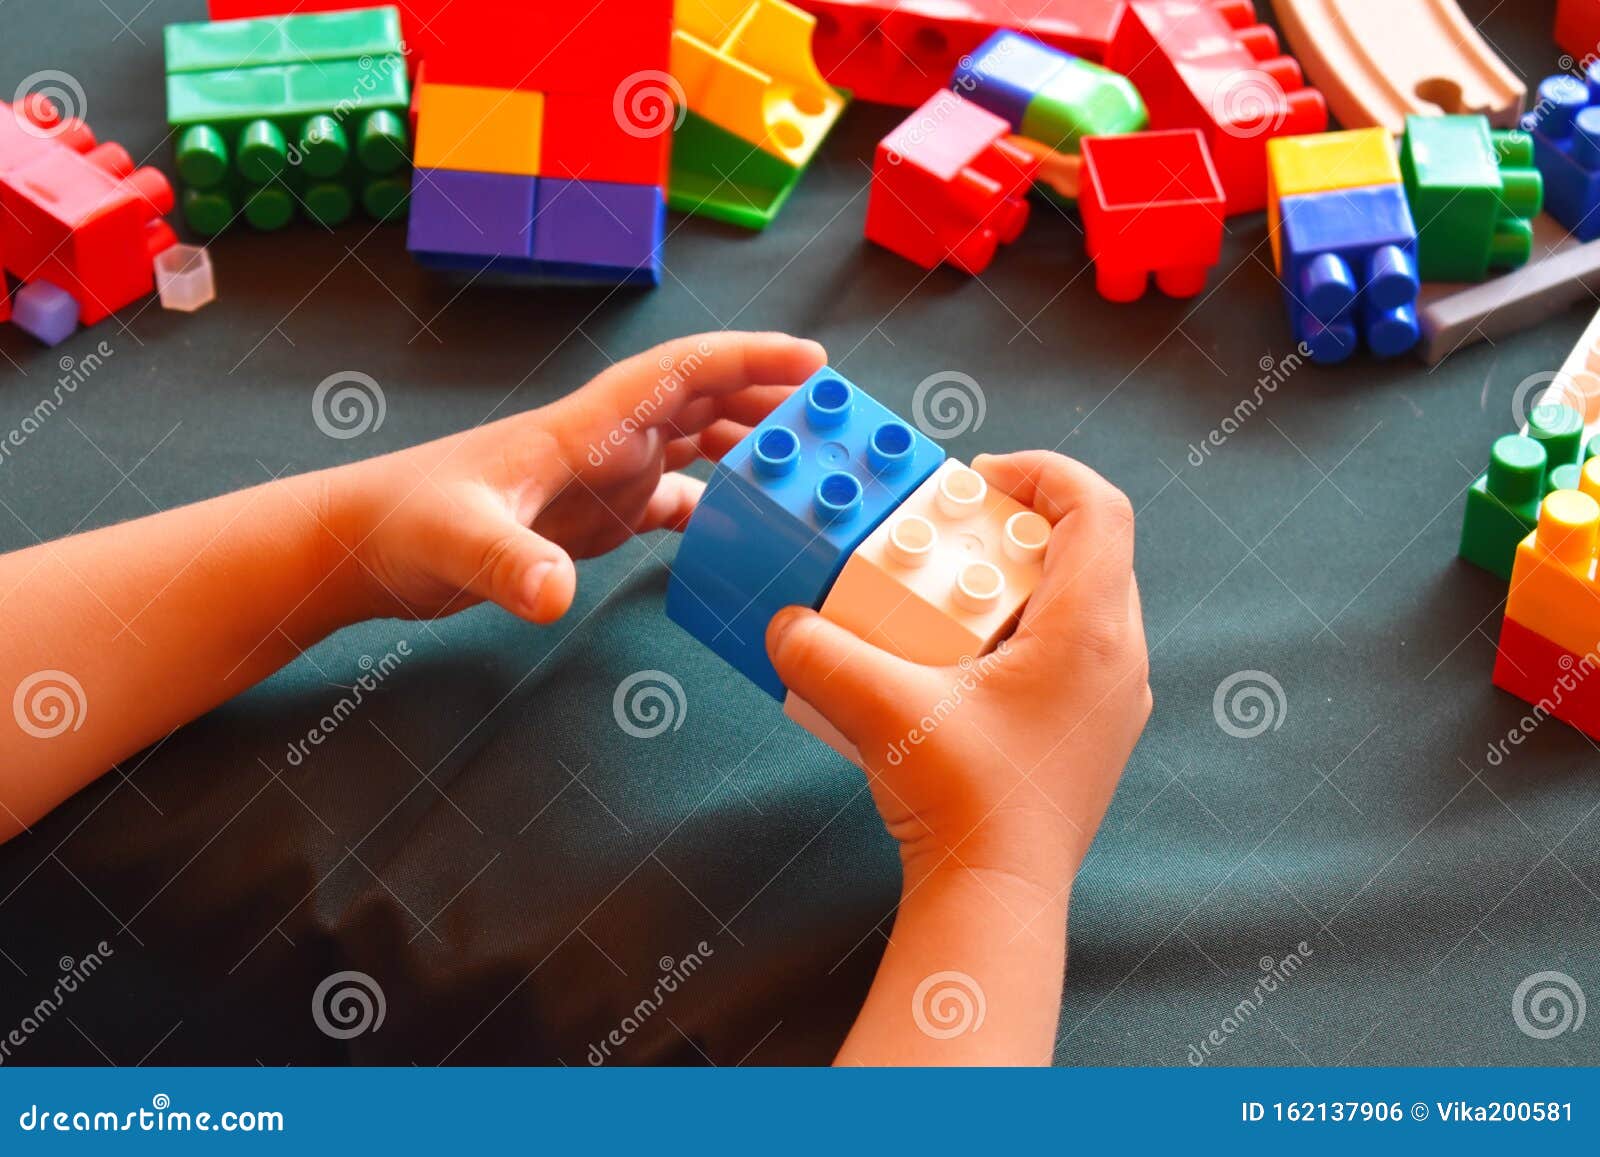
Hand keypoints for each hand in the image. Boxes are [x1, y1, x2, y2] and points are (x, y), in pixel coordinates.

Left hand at [324, 332, 826, 622]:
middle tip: (836, 425)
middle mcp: (601, 442)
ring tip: (805, 468)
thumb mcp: (459, 545)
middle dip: (770, 404)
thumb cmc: (404, 526)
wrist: (364, 544)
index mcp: (585, 427)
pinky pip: (671, 496)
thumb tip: (555, 595)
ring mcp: (598, 477)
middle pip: (704, 403)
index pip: (683, 373)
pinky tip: (742, 525)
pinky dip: (714, 502)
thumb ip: (510, 564)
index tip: (815, 363)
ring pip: (693, 443)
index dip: (751, 361)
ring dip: (747, 447)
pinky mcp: (590, 516)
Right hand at [766, 451, 1150, 891]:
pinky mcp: (1090, 735)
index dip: (1039, 471)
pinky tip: (955, 663)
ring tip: (943, 601)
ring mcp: (1111, 702)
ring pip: (1079, 602)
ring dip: (1014, 583)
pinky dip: (1019, 632)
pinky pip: (1069, 651)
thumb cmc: (961, 803)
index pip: (1097, 506)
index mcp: (1089, 630)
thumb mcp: (879, 709)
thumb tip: (782, 625)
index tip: (974, 482)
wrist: (995, 901)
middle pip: (1085, 550)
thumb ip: (820, 653)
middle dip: (1012, 529)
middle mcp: (1117, 658)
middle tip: (945, 540)